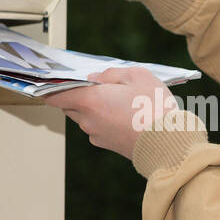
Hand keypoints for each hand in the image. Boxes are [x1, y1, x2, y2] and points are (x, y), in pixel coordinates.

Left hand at [42, 67, 178, 160]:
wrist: (168, 144)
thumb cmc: (154, 108)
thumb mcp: (137, 76)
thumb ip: (111, 74)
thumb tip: (96, 78)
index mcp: (89, 100)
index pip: (54, 94)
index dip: (50, 86)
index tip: (51, 80)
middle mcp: (87, 120)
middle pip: (69, 105)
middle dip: (77, 94)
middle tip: (96, 85)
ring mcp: (96, 135)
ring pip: (84, 116)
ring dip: (93, 107)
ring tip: (117, 99)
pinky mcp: (107, 145)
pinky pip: (97, 127)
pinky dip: (104, 119)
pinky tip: (124, 114)